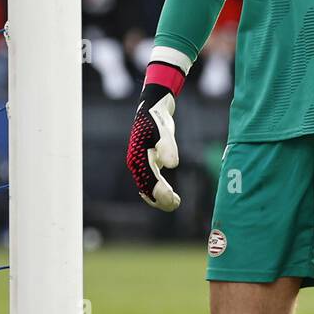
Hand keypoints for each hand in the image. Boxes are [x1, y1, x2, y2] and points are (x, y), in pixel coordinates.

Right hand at [126, 83, 180, 210]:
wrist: (153, 108)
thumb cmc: (157, 119)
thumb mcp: (164, 131)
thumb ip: (167, 147)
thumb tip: (173, 165)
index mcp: (138, 158)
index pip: (148, 181)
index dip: (160, 193)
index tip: (172, 200)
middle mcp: (137, 163)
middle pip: (147, 187)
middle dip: (160, 198)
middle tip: (176, 204)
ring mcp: (142, 163)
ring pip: (148, 186)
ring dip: (160, 196)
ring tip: (176, 203)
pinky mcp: (149, 161)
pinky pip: (152, 180)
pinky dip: (159, 189)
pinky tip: (169, 195)